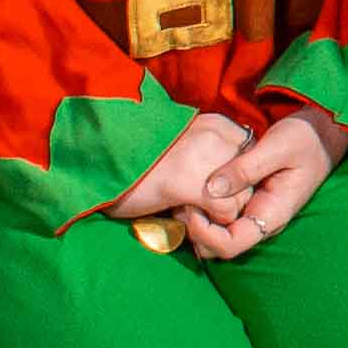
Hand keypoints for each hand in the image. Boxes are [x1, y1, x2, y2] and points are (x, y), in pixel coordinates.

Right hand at [111, 110, 254, 227]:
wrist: (96, 164)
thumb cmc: (138, 161)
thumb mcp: (184, 145)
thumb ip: (211, 155)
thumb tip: (231, 182)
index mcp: (214, 124)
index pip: (251, 157)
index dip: (237, 181)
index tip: (214, 191)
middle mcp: (214, 135)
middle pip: (250, 178)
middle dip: (231, 199)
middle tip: (202, 208)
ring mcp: (203, 156)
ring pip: (241, 197)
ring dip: (220, 213)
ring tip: (190, 212)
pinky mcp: (187, 181)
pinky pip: (225, 211)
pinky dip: (212, 223)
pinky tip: (187, 216)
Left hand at [184, 114, 339, 260]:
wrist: (324, 130)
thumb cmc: (307, 138)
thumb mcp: (278, 146)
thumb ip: (246, 168)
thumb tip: (211, 188)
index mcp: (272, 214)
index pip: (231, 246)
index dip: (205, 235)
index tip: (191, 208)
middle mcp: (262, 219)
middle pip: (219, 247)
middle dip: (195, 232)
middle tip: (181, 201)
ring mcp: (255, 210)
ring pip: (217, 234)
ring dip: (197, 222)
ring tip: (186, 194)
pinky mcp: (249, 200)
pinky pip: (221, 216)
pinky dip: (205, 208)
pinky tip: (197, 187)